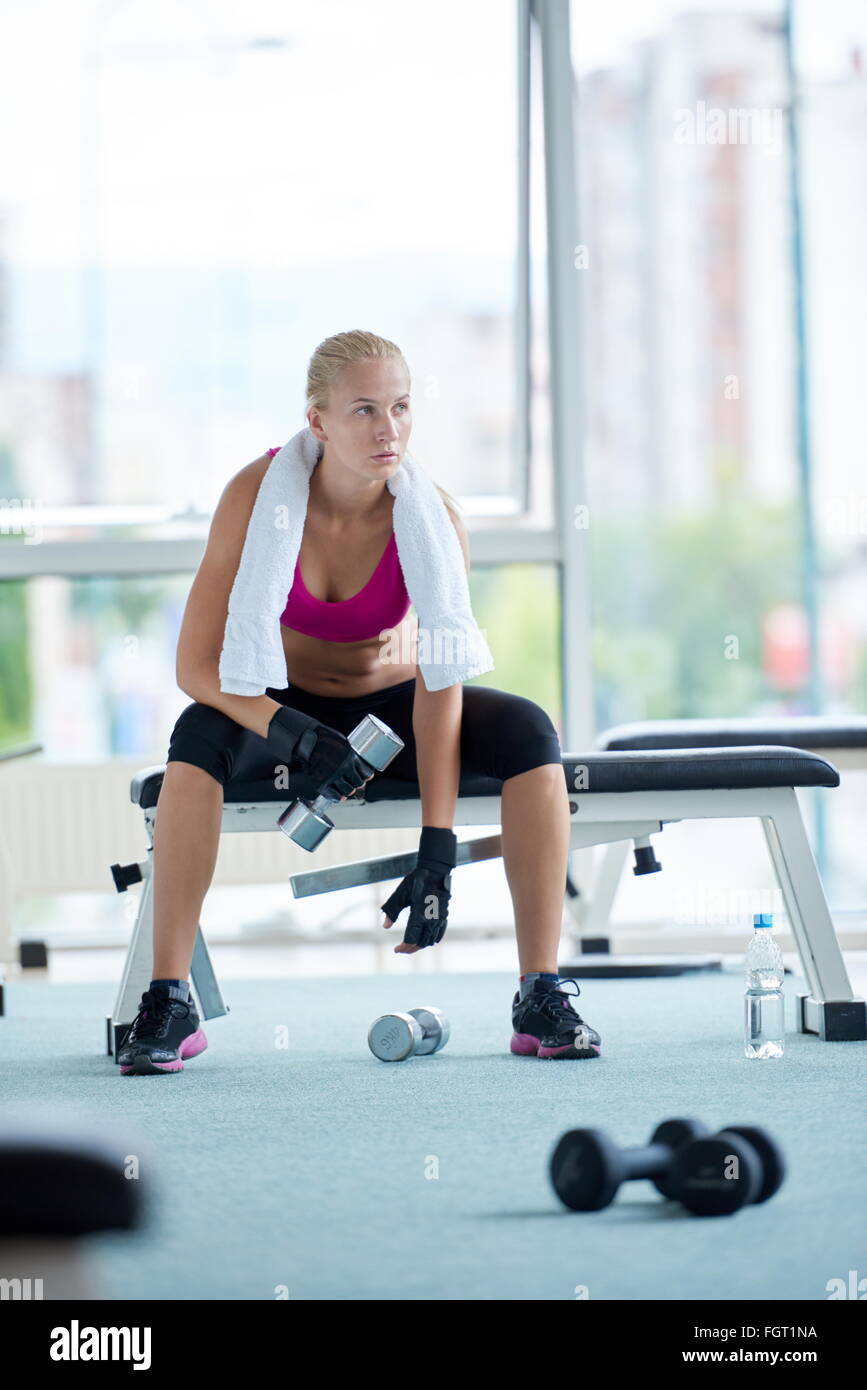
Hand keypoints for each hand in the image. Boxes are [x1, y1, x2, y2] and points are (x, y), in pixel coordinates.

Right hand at [300, 723, 374, 801]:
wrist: (305, 740)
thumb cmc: (324, 738)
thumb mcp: (343, 742)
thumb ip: (351, 754)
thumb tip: (359, 766)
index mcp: (351, 756)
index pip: (366, 773)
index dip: (366, 776)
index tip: (365, 777)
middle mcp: (343, 767)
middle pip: (358, 783)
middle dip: (357, 783)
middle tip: (353, 782)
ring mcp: (332, 776)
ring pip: (348, 791)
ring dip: (348, 791)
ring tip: (345, 788)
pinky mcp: (321, 783)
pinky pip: (334, 796)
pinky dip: (338, 797)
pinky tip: (338, 796)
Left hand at [381, 826, 457, 951]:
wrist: (435, 871)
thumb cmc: (416, 881)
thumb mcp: (400, 894)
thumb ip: (391, 911)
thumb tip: (385, 926)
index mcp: (418, 914)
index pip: (411, 938)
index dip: (403, 947)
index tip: (396, 950)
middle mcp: (431, 919)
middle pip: (421, 942)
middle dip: (410, 949)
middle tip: (402, 950)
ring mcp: (439, 919)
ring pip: (431, 940)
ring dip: (420, 946)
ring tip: (411, 946)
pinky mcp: (444, 916)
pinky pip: (440, 934)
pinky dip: (432, 940)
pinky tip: (425, 941)